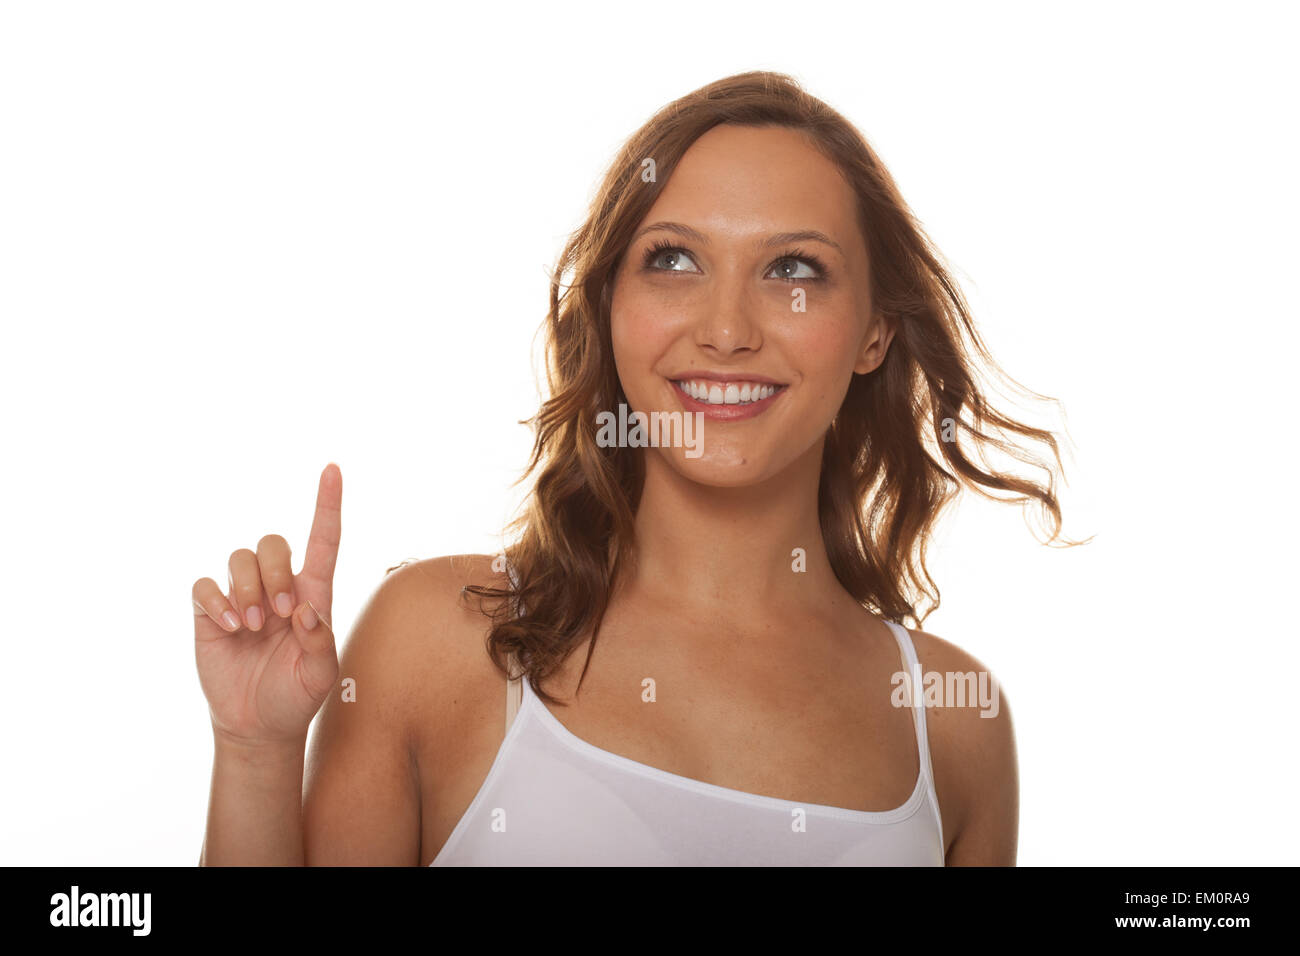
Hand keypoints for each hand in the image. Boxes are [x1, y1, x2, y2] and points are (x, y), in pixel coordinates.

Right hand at [192, 463, 341, 746]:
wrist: (257, 726)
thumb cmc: (295, 696)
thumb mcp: (320, 676)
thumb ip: (319, 642)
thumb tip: (305, 610)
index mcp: (312, 595)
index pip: (323, 540)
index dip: (327, 504)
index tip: (333, 468)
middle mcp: (278, 587)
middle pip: (273, 543)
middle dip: (275, 573)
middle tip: (277, 615)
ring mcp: (242, 596)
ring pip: (240, 558)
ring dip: (248, 588)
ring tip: (253, 627)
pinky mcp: (210, 611)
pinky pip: (205, 584)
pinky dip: (216, 601)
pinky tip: (230, 627)